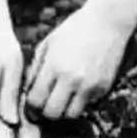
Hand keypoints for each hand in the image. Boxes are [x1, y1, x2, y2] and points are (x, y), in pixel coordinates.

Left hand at [24, 0, 136, 120]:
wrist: (108, 23)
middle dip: (46, 112)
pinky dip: (81, 101)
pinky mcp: (104, 87)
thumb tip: (29, 91)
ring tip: (63, 100)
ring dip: (65, 110)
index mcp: (54, 67)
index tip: (32, 104)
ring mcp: (90, 85)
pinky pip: (88, 104)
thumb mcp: (48, 44)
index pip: (36, 100)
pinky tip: (80, 88)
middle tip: (46, 106)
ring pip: (72, 114)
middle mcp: (72, 79)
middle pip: (53, 113)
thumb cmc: (74, 30)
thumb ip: (36, 68)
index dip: (31, 106)